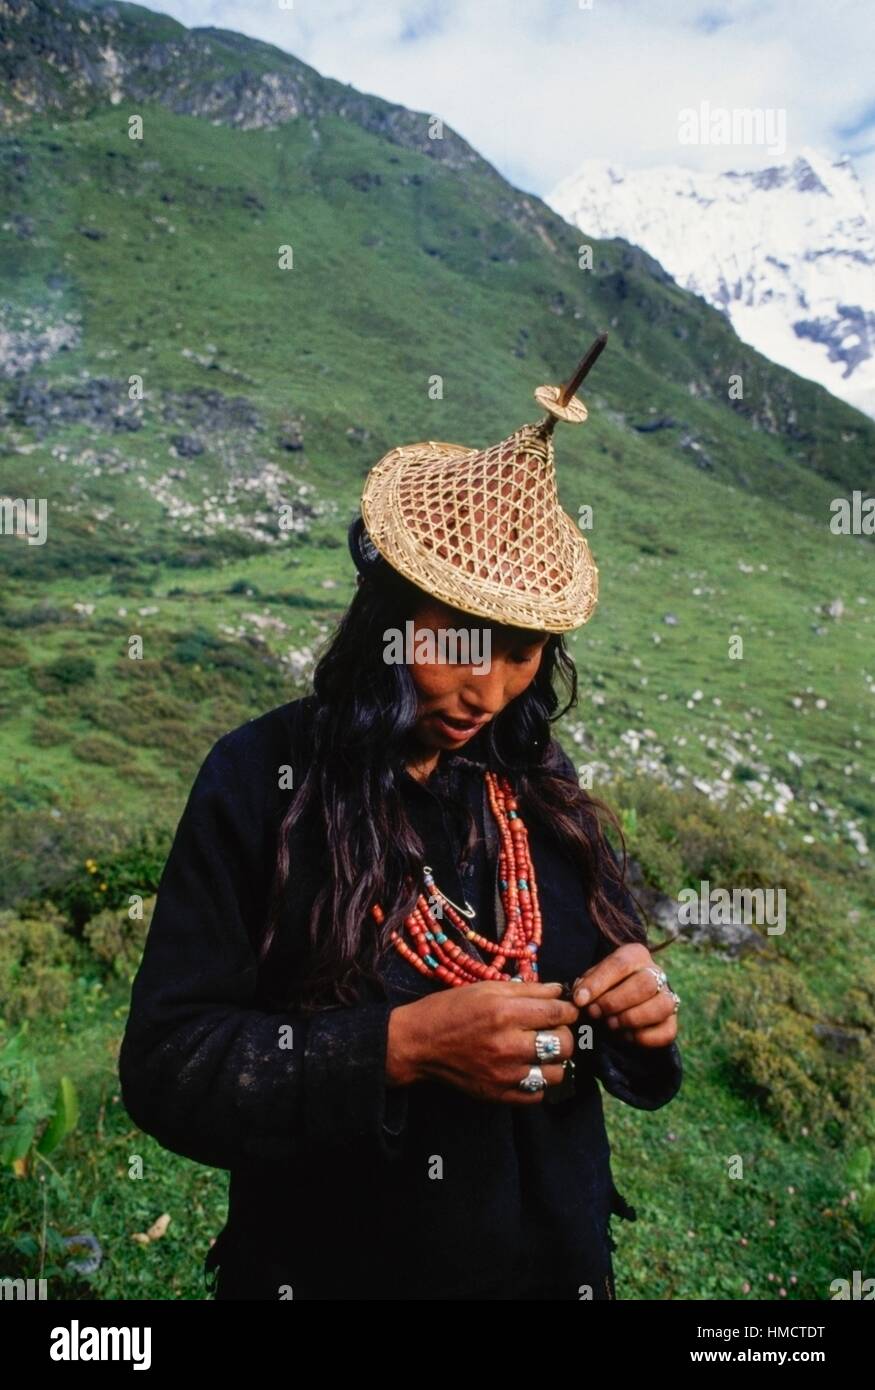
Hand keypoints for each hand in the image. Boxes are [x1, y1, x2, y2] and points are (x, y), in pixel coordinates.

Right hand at [388, 980, 578, 1103]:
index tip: (565, 1008)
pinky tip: (528, 1067)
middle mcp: (508, 1045)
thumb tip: (560, 991)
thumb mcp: (486, 988)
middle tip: (552, 1028)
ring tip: (542, 1050)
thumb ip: (527, 989)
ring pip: (558, 1072)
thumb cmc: (451, 1009)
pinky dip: (540, 1081)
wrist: (418, 1044)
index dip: (568, 1008)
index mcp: (505, 1013)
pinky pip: (538, 1094)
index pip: (559, 1012)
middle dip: (565, 1033)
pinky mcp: (499, 1095)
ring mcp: (505, 1075)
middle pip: (564, 1044)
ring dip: (556, 1060)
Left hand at [572, 943, 678, 1047]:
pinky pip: (667, 1031)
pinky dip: (645, 1037)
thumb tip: (581, 997)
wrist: (621, 1005)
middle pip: (646, 983)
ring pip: (662, 1006)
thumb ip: (586, 984)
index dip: (598, 983)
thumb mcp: (592, 979)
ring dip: (632, 1018)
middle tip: (595, 1013)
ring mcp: (668, 997)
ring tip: (610, 1025)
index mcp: (635, 955)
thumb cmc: (603, 988)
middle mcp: (656, 973)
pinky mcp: (672, 1022)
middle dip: (615, 1002)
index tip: (580, 1000)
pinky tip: (626, 1036)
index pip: (621, 964)